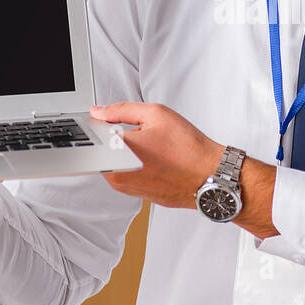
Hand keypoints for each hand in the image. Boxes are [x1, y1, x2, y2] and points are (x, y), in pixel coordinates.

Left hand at [89, 102, 223, 209]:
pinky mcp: (136, 194)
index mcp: (118, 152)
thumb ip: (121, 110)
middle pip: (105, 149)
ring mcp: (126, 187)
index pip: (95, 133)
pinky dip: (137, 165)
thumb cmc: (189, 149)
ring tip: (154, 148)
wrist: (210, 176)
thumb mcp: (156, 114)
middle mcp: (117, 174)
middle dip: (117, 138)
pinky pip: (128, 174)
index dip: (104, 122)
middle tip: (143, 133)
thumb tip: (100, 112)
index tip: (112, 120)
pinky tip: (157, 160)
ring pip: (116, 162)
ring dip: (127, 153)